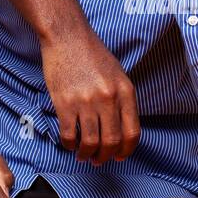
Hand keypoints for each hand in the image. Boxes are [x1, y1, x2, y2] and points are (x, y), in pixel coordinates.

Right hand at [41, 25, 140, 165]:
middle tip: (99, 160)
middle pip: (112, 142)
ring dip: (87, 154)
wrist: (67, 36)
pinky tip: (69, 143)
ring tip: (83, 155)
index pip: (132, 132)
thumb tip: (120, 129)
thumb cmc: (92, 54)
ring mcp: (86, 102)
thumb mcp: (118, 74)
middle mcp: (108, 99)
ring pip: (90, 143)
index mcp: (125, 92)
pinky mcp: (65, 103)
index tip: (119, 157)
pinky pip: (69, 134)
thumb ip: (122, 100)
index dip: (126, 150)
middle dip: (105, 157)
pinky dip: (69, 145)